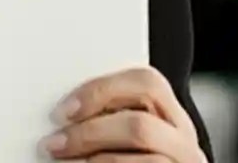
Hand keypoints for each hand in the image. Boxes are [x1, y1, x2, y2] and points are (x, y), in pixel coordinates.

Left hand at [40, 66, 205, 162]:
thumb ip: (106, 116)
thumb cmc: (126, 153)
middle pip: (139, 124)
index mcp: (170, 115)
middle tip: (53, 144)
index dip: (100, 91)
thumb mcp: (122, 131)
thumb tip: (62, 112)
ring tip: (62, 161)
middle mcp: (183, 141)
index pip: (146, 82)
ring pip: (139, 151)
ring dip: (91, 159)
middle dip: (90, 133)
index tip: (62, 110)